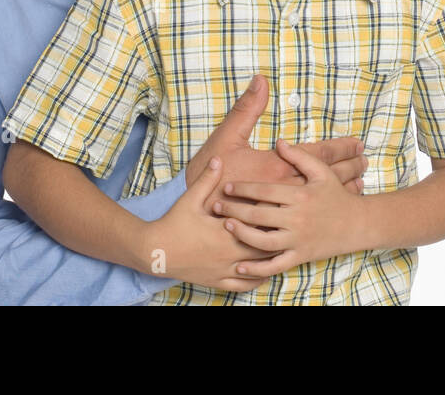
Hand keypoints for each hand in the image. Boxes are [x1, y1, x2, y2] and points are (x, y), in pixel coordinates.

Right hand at [142, 156, 283, 292]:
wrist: (154, 251)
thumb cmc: (173, 223)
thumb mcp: (190, 199)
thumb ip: (207, 179)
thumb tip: (218, 158)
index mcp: (226, 231)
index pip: (257, 225)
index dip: (273, 218)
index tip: (283, 209)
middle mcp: (229, 253)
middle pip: (264, 248)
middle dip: (277, 239)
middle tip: (289, 229)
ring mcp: (224, 269)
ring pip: (257, 269)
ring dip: (271, 261)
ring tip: (284, 250)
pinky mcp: (217, 281)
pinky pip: (243, 285)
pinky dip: (256, 280)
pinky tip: (264, 274)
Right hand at [186, 75, 368, 204]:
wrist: (192, 217)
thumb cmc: (207, 174)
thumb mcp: (225, 137)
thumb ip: (246, 109)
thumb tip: (261, 80)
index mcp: (276, 167)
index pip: (317, 155)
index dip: (340, 148)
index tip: (358, 144)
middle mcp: (284, 191)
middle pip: (325, 178)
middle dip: (349, 168)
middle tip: (366, 161)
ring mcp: (281, 214)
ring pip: (320, 201)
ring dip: (341, 189)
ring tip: (360, 183)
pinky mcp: (276, 230)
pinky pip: (308, 221)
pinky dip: (324, 213)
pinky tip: (334, 210)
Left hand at [208, 139, 367, 277]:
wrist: (357, 225)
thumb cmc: (336, 196)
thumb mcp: (321, 172)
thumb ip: (299, 156)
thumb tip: (279, 142)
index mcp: (300, 195)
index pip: (265, 191)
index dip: (243, 188)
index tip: (226, 186)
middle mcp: (298, 218)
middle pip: (258, 214)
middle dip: (234, 210)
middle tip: (215, 206)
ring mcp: (298, 240)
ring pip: (263, 241)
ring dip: (241, 234)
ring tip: (226, 226)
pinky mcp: (299, 257)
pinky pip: (275, 265)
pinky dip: (256, 268)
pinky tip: (239, 266)